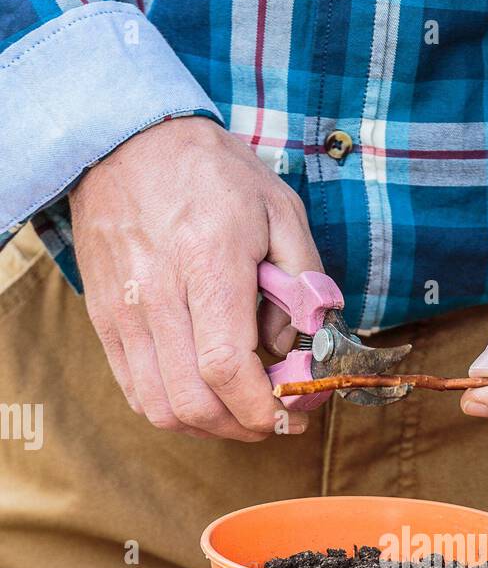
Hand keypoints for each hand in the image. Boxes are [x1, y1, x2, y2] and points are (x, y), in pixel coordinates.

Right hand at [69, 116, 320, 439]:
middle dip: (244, 427)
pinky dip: (174, 409)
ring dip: (209, 426)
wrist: (126, 141)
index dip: (264, 409)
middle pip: (194, 401)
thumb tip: (299, 347)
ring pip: (161, 408)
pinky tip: (204, 395)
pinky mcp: (104, 321)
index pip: (227, 368)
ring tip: (241, 410)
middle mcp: (156, 294)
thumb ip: (303, 280)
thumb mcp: (280, 209)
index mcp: (208, 263)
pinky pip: (135, 391)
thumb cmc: (212, 174)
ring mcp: (122, 312)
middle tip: (275, 416)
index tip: (295, 413)